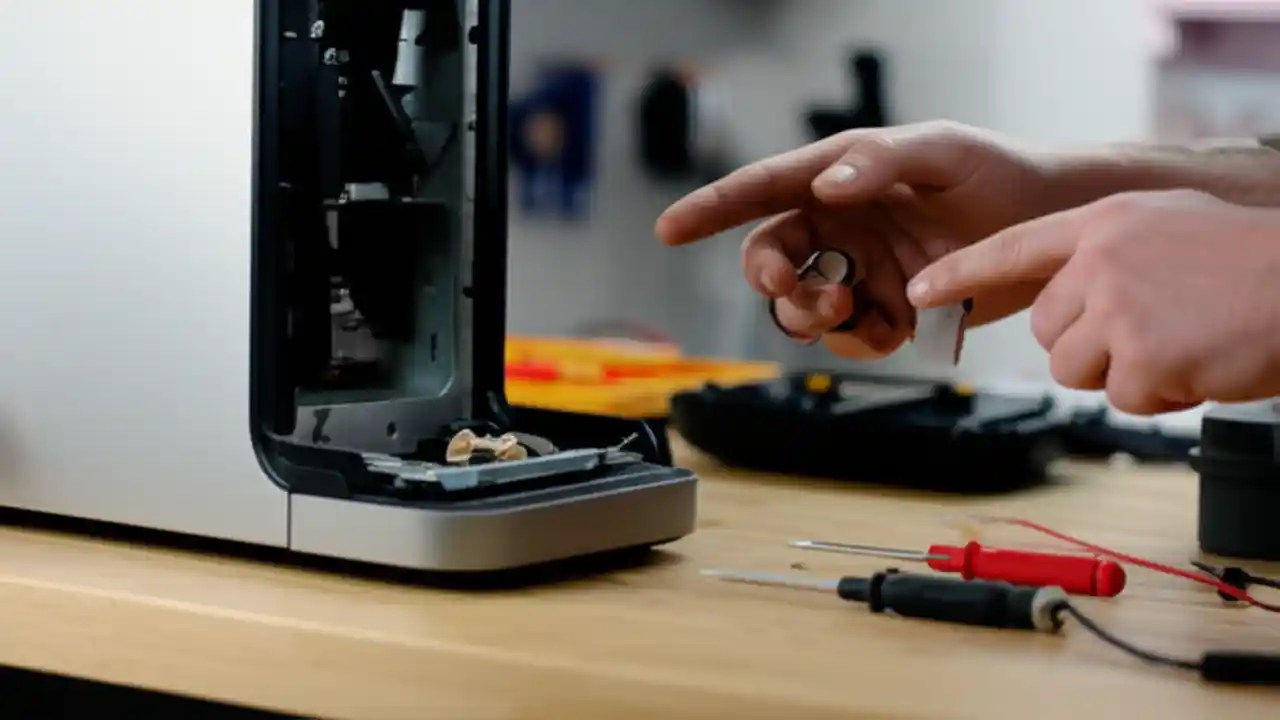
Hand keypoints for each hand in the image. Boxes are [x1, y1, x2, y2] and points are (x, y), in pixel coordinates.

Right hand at [655, 121, 1099, 357]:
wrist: (1055, 230)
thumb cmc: (1001, 173)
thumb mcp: (944, 153)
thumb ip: (881, 161)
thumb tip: (825, 186)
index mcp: (840, 177)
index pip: (762, 190)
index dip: (712, 208)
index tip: (669, 228)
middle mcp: (840, 224)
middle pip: (769, 259)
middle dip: (777, 282)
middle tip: (819, 291)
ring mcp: (860, 269)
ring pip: (799, 305)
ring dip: (813, 315)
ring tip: (857, 309)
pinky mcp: (886, 310)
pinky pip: (846, 336)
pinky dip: (858, 339)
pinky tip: (895, 328)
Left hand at [908, 189, 1279, 413]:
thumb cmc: (1251, 259)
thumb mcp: (1168, 224)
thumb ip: (1108, 251)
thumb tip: (1072, 290)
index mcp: (1104, 223)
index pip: (1012, 249)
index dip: (960, 272)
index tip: (920, 290)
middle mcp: (1100, 261)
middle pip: (1046, 330)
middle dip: (1089, 345)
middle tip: (1153, 331)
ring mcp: (1117, 308)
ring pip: (1073, 369)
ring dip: (1122, 373)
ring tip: (1180, 344)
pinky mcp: (1141, 356)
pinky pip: (1122, 398)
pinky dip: (1159, 396)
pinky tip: (1198, 364)